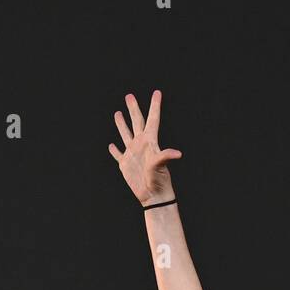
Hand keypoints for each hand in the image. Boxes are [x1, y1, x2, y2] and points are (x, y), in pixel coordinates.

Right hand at [108, 90, 182, 205]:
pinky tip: (111, 145)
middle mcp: (141, 145)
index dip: (155, 106)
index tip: (157, 92)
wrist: (153, 196)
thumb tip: (178, 154)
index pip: (153, 119)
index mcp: (150, 142)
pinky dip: (114, 150)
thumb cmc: (159, 180)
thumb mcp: (161, 165)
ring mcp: (132, 154)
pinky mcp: (125, 164)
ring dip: (121, 124)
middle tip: (129, 96)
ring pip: (125, 134)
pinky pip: (118, 154)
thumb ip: (165, 156)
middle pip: (136, 122)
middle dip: (133, 109)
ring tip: (118, 113)